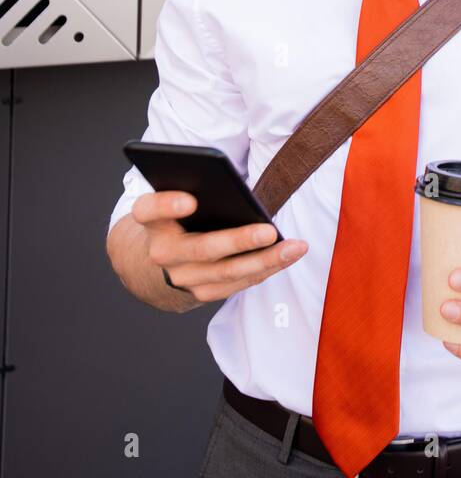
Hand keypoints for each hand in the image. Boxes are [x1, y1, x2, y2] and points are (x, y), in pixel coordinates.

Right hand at [134, 191, 307, 302]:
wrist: (160, 259)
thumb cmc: (179, 217)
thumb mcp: (177, 198)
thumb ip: (194, 186)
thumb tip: (232, 184)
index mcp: (152, 220)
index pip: (149, 210)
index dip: (167, 205)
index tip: (190, 200)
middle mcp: (162, 252)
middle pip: (201, 248)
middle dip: (238, 241)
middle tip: (268, 231)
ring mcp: (182, 277)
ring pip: (226, 272)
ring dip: (265, 260)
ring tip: (294, 247)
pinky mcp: (201, 293)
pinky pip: (238, 283)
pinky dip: (266, 270)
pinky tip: (288, 256)